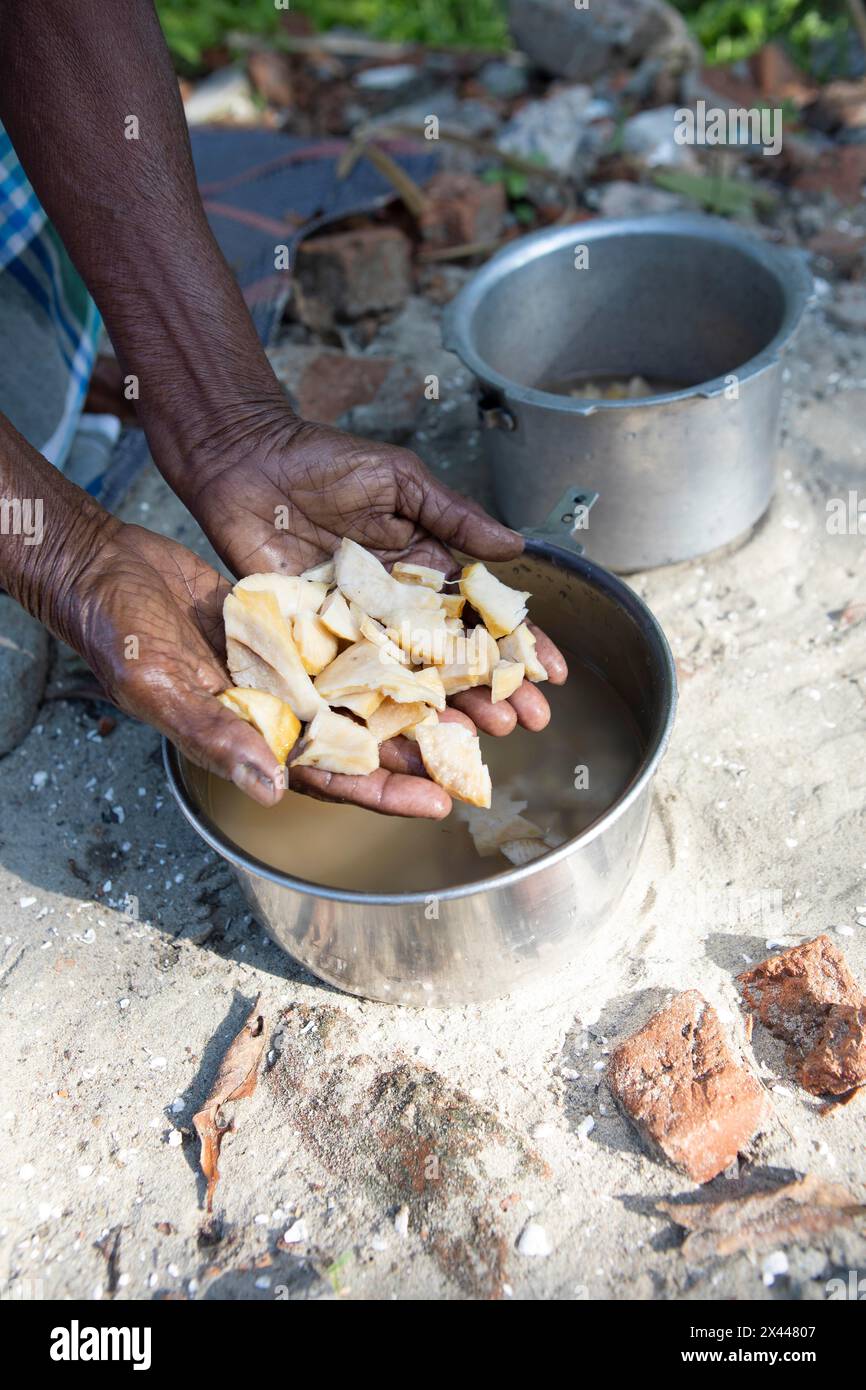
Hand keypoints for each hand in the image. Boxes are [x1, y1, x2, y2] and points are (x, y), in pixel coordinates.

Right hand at [66, 521, 471, 817]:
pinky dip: (388, 643)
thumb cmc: (115, 636)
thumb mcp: (160, 687)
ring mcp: (287, 667)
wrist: (103, 568)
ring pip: (364, 691)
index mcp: (248, 739)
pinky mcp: (292, 624)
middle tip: (478, 758)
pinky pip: (350, 640)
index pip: (326, 777)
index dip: (381, 792)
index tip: (437, 803)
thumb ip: (215, 736)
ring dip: (414, 698)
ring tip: (471, 705)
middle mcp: (276, 710)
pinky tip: (431, 640)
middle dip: (418, 752)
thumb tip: (272, 790)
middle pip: (361, 740)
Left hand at [187, 409, 567, 738]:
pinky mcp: (312, 639)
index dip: (519, 645)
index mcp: (424, 568)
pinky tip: (410, 733)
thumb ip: (454, 516)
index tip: (553, 673)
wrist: (244, 461)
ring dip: (449, 708)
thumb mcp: (400, 481)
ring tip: (486, 734)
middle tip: (530, 722)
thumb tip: (516, 545)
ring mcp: (356, 627)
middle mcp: (396, 606)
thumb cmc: (323, 462)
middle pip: (453, 658)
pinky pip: (349, 680)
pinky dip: (377, 707)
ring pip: (409, 678)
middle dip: (495, 689)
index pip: (482, 615)